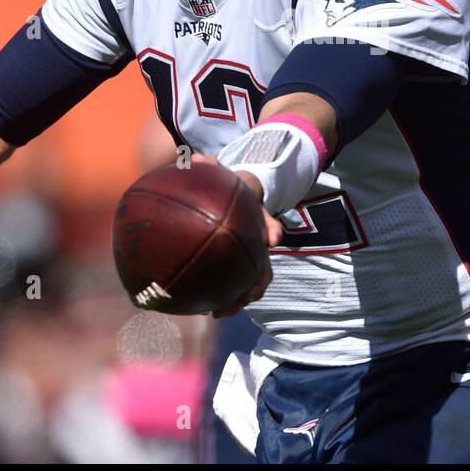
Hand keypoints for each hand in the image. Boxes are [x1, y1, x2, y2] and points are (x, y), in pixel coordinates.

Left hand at [191, 153, 281, 316]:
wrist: (235, 202)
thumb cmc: (226, 190)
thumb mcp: (221, 176)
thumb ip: (210, 167)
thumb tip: (197, 158)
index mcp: (258, 221)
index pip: (270, 225)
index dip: (271, 231)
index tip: (271, 240)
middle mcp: (258, 243)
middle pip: (265, 265)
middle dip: (258, 282)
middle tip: (247, 296)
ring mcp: (250, 259)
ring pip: (253, 283)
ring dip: (241, 299)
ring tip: (222, 312)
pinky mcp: (238, 270)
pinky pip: (236, 289)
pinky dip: (226, 301)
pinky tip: (208, 310)